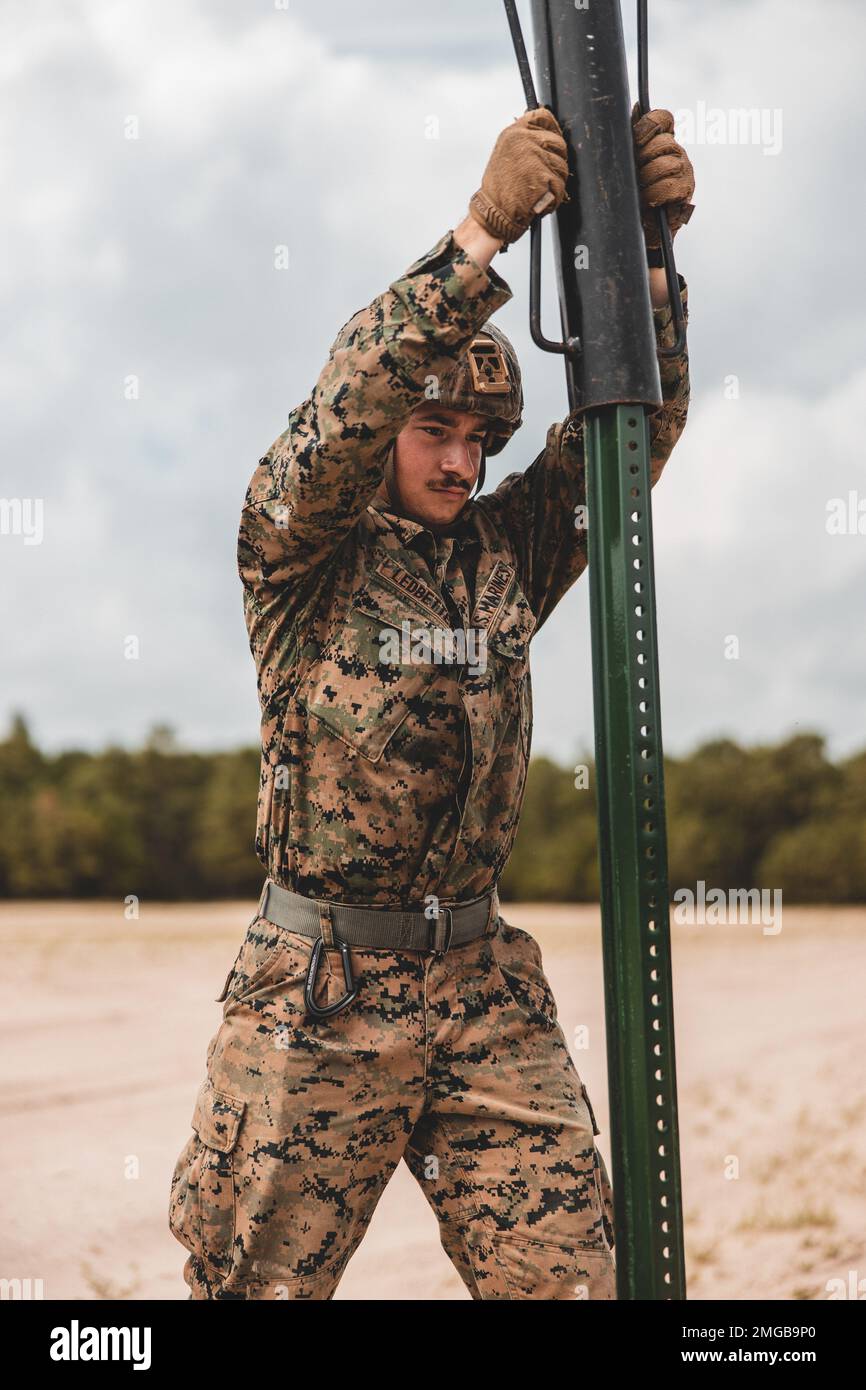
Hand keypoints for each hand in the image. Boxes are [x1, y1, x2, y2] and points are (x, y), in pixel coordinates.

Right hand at [469, 107, 569, 245]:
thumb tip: (547, 133)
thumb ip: (525, 140)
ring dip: (554, 183)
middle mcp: (525, 140)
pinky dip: (553, 198)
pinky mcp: (543, 176)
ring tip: (535, 190)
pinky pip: (560, 186)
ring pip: (563, 167)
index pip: (544, 117)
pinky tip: (537, 200)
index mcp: (514, 133)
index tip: (553, 142)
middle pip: (560, 144)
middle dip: (555, 162)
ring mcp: (535, 157)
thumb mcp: (506, 153)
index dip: (553, 129)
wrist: (494, 213)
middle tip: (539, 177)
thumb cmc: (500, 189)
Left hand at [631, 102, 694, 247]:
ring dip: (648, 179)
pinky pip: (670, 185)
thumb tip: (636, 108)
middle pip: (663, 142)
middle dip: (643, 158)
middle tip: (635, 174)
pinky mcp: (686, 190)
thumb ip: (630, 140)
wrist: (641, 229)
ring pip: (667, 163)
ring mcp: (684, 171)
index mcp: (661, 142)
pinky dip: (655, 194)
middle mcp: (676, 153)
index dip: (648, 124)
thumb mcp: (626, 167)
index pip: (662, 118)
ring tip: (641, 191)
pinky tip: (649, 201)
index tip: (636, 138)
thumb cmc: (631, 196)